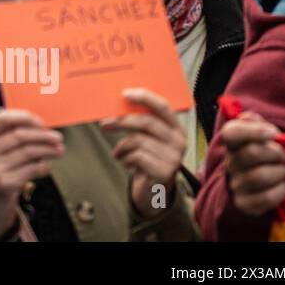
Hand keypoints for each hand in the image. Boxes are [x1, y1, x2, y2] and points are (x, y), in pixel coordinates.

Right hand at [0, 109, 63, 239]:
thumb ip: (10, 142)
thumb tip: (41, 128)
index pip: (2, 119)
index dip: (24, 117)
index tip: (41, 122)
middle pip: (19, 136)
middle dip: (43, 135)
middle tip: (58, 137)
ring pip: (28, 152)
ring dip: (48, 150)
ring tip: (60, 151)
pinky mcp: (4, 184)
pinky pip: (31, 169)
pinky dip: (44, 167)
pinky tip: (47, 168)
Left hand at [101, 88, 186, 217]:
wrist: (155, 190)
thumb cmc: (148, 158)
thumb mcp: (148, 138)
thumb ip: (141, 122)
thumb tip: (116, 105)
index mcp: (176, 128)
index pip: (163, 106)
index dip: (144, 97)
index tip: (124, 93)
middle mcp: (179, 141)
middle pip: (146, 122)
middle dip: (121, 121)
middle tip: (104, 124)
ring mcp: (174, 157)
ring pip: (138, 140)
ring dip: (122, 146)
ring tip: (118, 152)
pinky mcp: (165, 172)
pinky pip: (136, 156)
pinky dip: (125, 158)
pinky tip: (126, 162)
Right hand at [220, 111, 284, 217]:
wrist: (250, 188)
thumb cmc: (260, 157)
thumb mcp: (257, 137)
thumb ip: (254, 122)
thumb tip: (249, 117)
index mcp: (232, 145)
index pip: (231, 132)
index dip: (253, 130)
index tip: (274, 133)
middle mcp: (230, 164)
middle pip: (251, 153)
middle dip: (276, 152)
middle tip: (282, 156)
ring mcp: (235, 184)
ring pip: (259, 176)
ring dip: (279, 172)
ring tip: (282, 171)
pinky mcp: (244, 203)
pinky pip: (266, 197)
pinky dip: (280, 191)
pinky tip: (281, 186)